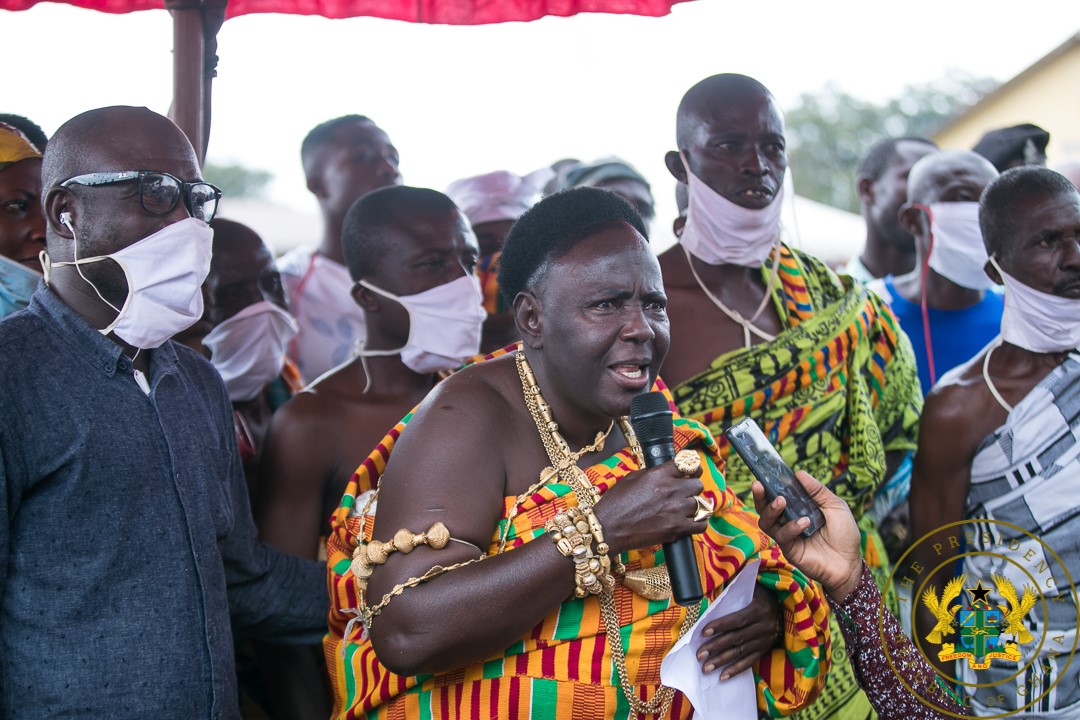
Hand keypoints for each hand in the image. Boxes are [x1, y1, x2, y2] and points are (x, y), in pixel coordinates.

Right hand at [592, 458, 706, 555]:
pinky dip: (699, 523)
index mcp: (659, 475)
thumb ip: (652, 473)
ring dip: (694, 506)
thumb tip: (665, 473)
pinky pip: (701, 525)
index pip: (687, 463)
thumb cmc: (615, 503)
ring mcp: (675, 510)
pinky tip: (693, 522)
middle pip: (698, 484)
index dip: (692, 467)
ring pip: (701, 504)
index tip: (692, 470)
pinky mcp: (676, 529)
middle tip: (686, 492)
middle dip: (692, 487)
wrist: (608, 528)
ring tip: (687, 509)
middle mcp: (670, 490)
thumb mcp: (631, 478)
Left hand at [696, 583, 779, 678]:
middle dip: (716, 647)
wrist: (782, 605)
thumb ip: (731, 592)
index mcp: (759, 609)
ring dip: (722, 661)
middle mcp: (764, 626)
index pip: (737, 620)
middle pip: (737, 638)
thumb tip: (708, 595)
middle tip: (700, 655)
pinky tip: (722, 677)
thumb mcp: (750, 588)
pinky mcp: (765, 649)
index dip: (720, 626)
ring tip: (706, 668)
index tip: (703, 633)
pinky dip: (736, 670)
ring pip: (741, 652)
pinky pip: (749, 662)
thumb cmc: (759, 594)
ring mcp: (765, 640)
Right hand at [751, 471, 861, 599]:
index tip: (764, 474)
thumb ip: (818, 491)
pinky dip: (791, 527)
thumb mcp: (835, 506)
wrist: (850, 563)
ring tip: (781, 501)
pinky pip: (782, 536)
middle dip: (760, 496)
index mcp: (798, 509)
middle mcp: (788, 521)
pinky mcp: (789, 550)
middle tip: (759, 485)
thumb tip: (799, 473)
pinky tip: (804, 523)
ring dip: (771, 510)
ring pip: (767, 522)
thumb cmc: (844, 535)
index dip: (770, 485)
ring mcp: (788, 536)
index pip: (778, 495)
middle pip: (765, 508)